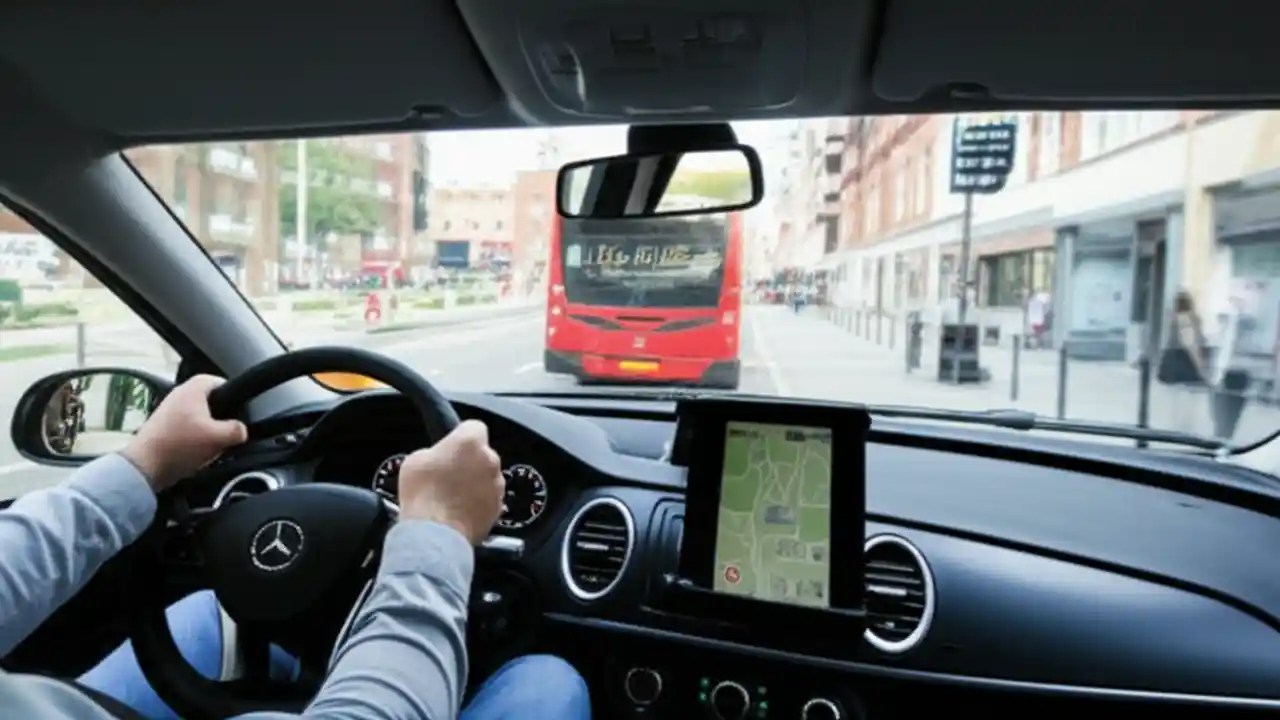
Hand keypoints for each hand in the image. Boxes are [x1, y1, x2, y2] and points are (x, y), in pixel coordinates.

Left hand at [122, 375, 247, 491]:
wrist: (145, 466)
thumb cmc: (180, 445)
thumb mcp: (218, 438)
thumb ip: (237, 430)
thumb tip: (242, 430)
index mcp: (194, 388)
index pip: (223, 382)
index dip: (235, 397)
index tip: (240, 414)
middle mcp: (180, 392)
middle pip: (212, 400)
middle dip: (222, 417)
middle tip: (227, 432)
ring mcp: (170, 408)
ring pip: (201, 415)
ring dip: (209, 430)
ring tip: (212, 445)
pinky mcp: (164, 424)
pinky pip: (188, 426)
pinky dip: (195, 437)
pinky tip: (197, 452)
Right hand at [397, 420, 503, 544]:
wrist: (435, 532)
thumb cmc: (422, 494)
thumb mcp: (416, 460)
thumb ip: (436, 451)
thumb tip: (440, 457)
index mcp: (470, 442)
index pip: (474, 426)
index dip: (462, 435)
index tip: (453, 445)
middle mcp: (490, 460)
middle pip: (482, 454)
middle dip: (469, 461)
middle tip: (449, 474)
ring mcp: (497, 485)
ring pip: (488, 477)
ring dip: (476, 482)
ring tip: (453, 495)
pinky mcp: (499, 507)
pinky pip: (489, 498)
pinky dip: (479, 502)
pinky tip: (461, 510)